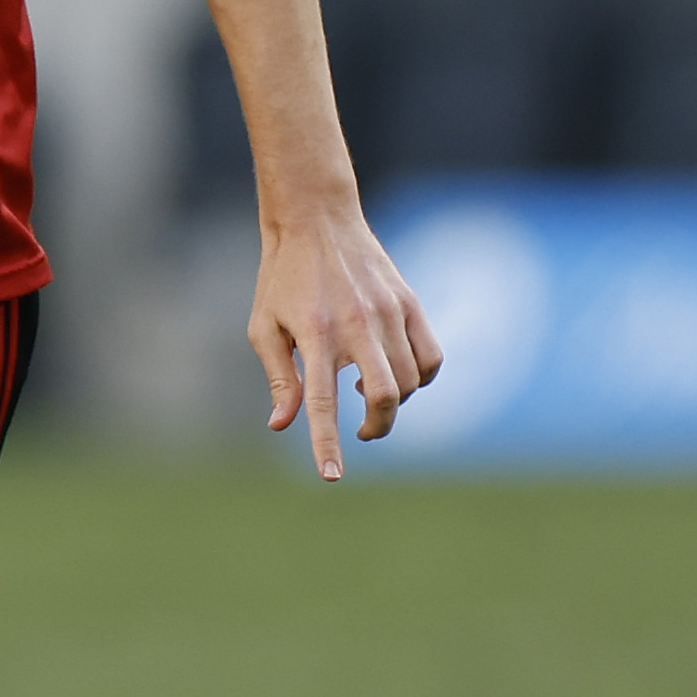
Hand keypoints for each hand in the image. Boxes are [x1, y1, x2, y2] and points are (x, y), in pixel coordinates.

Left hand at [253, 204, 442, 480]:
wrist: (317, 220)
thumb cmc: (282, 278)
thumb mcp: (264, 327)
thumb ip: (279, 379)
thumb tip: (283, 426)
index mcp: (314, 335)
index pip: (321, 403)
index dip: (326, 444)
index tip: (332, 476)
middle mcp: (357, 326)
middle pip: (386, 396)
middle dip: (378, 427)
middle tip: (362, 433)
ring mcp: (390, 314)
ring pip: (412, 381)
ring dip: (395, 401)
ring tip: (365, 390)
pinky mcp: (411, 304)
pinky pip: (432, 357)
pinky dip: (420, 378)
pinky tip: (394, 373)